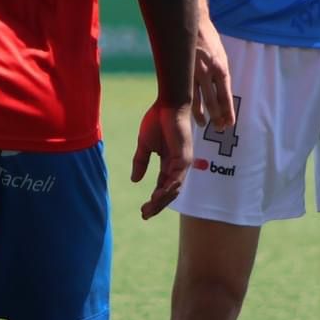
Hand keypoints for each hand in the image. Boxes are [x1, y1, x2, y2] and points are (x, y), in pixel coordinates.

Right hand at [130, 99, 193, 219]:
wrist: (168, 105)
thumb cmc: (158, 120)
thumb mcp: (144, 145)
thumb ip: (141, 162)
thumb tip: (135, 180)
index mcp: (169, 164)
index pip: (162, 187)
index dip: (154, 200)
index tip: (143, 210)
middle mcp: (178, 166)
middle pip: (169, 192)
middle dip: (157, 205)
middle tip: (145, 214)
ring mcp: (183, 163)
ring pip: (174, 189)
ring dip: (162, 200)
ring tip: (149, 208)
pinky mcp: (184, 158)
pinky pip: (177, 178)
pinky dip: (168, 188)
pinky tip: (157, 196)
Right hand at [192, 23, 234, 129]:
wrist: (193, 24)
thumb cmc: (209, 40)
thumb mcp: (220, 56)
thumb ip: (220, 74)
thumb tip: (221, 92)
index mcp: (221, 68)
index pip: (226, 96)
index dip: (228, 112)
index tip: (230, 124)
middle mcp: (209, 72)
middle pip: (213, 101)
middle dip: (217, 117)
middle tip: (219, 129)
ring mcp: (194, 72)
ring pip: (198, 100)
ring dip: (201, 114)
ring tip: (203, 125)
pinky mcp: (182, 71)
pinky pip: (186, 91)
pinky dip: (189, 104)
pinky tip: (189, 112)